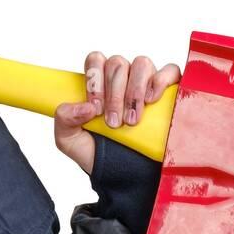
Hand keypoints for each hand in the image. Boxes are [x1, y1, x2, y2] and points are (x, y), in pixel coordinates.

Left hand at [54, 51, 180, 173]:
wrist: (124, 173)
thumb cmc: (96, 150)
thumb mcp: (69, 139)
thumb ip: (65, 119)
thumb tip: (86, 106)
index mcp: (98, 81)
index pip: (95, 61)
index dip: (95, 81)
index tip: (96, 109)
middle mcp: (122, 76)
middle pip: (117, 64)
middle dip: (114, 95)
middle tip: (114, 123)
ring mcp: (145, 81)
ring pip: (141, 64)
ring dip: (134, 92)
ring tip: (132, 120)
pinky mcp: (168, 90)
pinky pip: (169, 71)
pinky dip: (160, 81)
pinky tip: (152, 100)